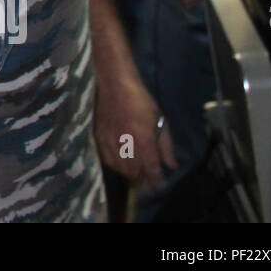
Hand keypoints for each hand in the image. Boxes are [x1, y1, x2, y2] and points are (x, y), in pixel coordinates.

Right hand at [94, 67, 176, 191]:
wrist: (114, 85)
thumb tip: (171, 166)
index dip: (156, 180)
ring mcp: (110, 142)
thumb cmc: (140, 100)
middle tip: (148, 183)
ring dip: (129, 175)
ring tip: (136, 176)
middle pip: (134, 173)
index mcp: (143, 139)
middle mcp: (126, 144)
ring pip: (120, 169)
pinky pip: (107, 160)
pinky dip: (116, 166)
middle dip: (143, 181)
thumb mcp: (160, 120)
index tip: (159, 185)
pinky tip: (121, 165)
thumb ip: (165, 146)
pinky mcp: (98, 138)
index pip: (151, 169)